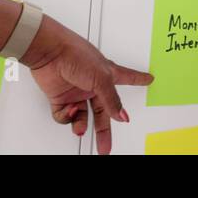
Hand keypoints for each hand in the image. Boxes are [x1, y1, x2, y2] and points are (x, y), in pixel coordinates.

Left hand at [21, 16, 152, 154]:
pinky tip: (70, 109)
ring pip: (82, 117)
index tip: (148, 79)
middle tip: (106, 145)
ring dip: (81, 125)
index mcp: (107, 75)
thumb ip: (112, 100)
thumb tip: (122, 116)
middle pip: (103, 112)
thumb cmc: (75, 55)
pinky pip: (64, 116)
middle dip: (104, 130)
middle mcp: (92, 85)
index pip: (128, 78)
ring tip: (81, 129)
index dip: (139, 79)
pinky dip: (67, 117)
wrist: (48, 52)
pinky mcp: (59, 98)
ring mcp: (76, 92)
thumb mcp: (101, 79)